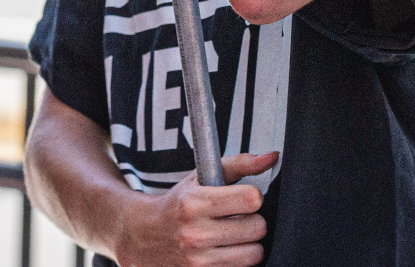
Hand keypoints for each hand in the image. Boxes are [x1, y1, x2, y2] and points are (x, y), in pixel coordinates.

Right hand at [111, 152, 277, 266]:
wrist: (142, 236)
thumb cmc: (178, 205)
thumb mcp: (200, 178)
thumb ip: (239, 165)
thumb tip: (272, 157)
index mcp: (194, 203)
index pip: (251, 199)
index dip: (252, 197)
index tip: (244, 198)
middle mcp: (195, 234)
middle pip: (257, 227)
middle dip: (252, 221)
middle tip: (238, 219)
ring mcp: (197, 261)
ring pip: (254, 254)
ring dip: (248, 245)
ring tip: (233, 237)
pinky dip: (238, 261)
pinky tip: (225, 252)